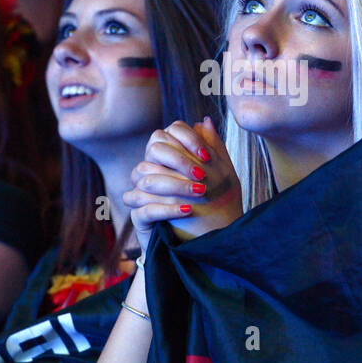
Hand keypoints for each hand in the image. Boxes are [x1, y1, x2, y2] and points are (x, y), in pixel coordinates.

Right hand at [123, 117, 242, 252]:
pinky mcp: (140, 219)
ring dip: (175, 185)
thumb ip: (214, 148)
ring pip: (145, 179)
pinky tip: (188, 210)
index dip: (185, 139)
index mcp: (168, 158)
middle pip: (152, 151)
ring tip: (200, 193)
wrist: (209, 242)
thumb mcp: (221, 176)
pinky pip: (144, 208)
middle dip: (180, 161)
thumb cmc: (216, 206)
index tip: (207, 155)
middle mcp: (151, 172)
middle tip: (203, 176)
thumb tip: (205, 120)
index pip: (165, 133)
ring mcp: (142, 194)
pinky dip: (167, 208)